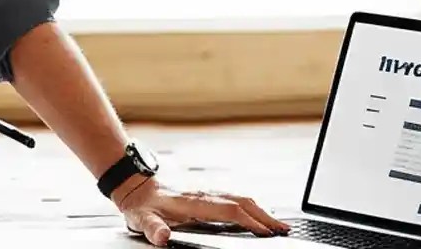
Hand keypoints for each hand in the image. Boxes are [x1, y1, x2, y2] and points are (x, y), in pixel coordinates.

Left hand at [113, 177, 290, 246]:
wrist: (136, 183)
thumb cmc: (142, 204)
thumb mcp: (142, 219)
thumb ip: (153, 229)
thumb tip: (163, 237)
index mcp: (193, 201)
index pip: (228, 210)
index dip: (249, 221)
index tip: (266, 232)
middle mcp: (204, 193)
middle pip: (242, 201)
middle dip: (265, 215)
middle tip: (284, 229)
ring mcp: (207, 191)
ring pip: (241, 198)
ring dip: (262, 210)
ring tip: (278, 225)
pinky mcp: (207, 193)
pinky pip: (235, 197)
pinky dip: (251, 206)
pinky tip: (258, 214)